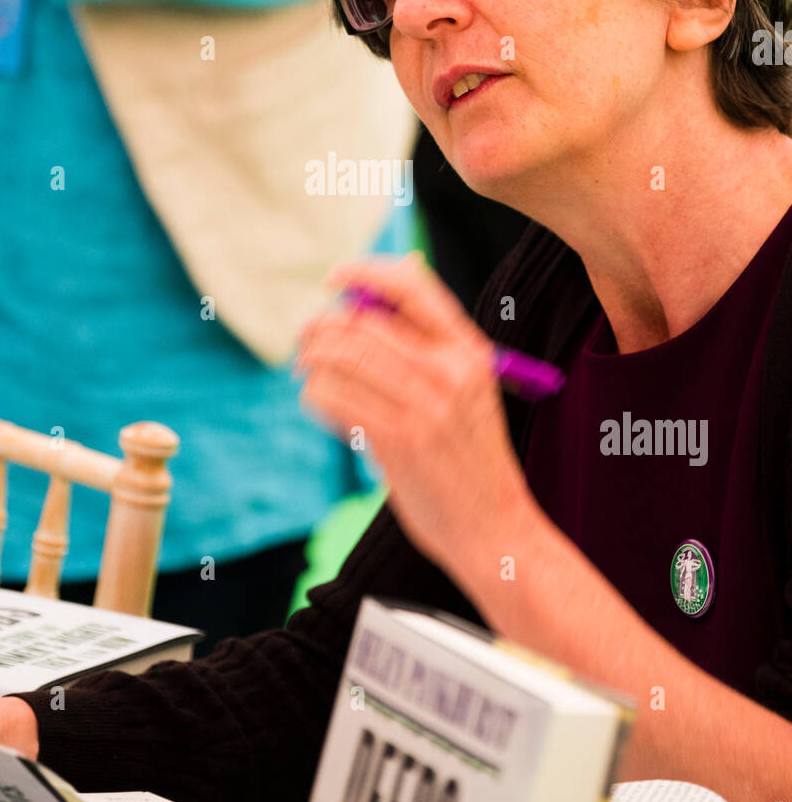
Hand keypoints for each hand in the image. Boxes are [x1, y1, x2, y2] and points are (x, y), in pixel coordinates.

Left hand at [295, 252, 535, 583]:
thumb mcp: (469, 393)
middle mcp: (450, 370)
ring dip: (311, 360)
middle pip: (363, 322)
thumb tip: (372, 302)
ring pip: (342, 356)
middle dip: (321, 327)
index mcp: (469, 351)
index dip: (365, 272)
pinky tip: (318, 402)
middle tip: (305, 341)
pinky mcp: (399, 440)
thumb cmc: (470, 461)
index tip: (334, 280)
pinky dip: (315, 394)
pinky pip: (335, 396)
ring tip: (307, 372)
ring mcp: (426, 405)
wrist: (496, 529)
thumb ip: (430, 349)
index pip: (412, 287)